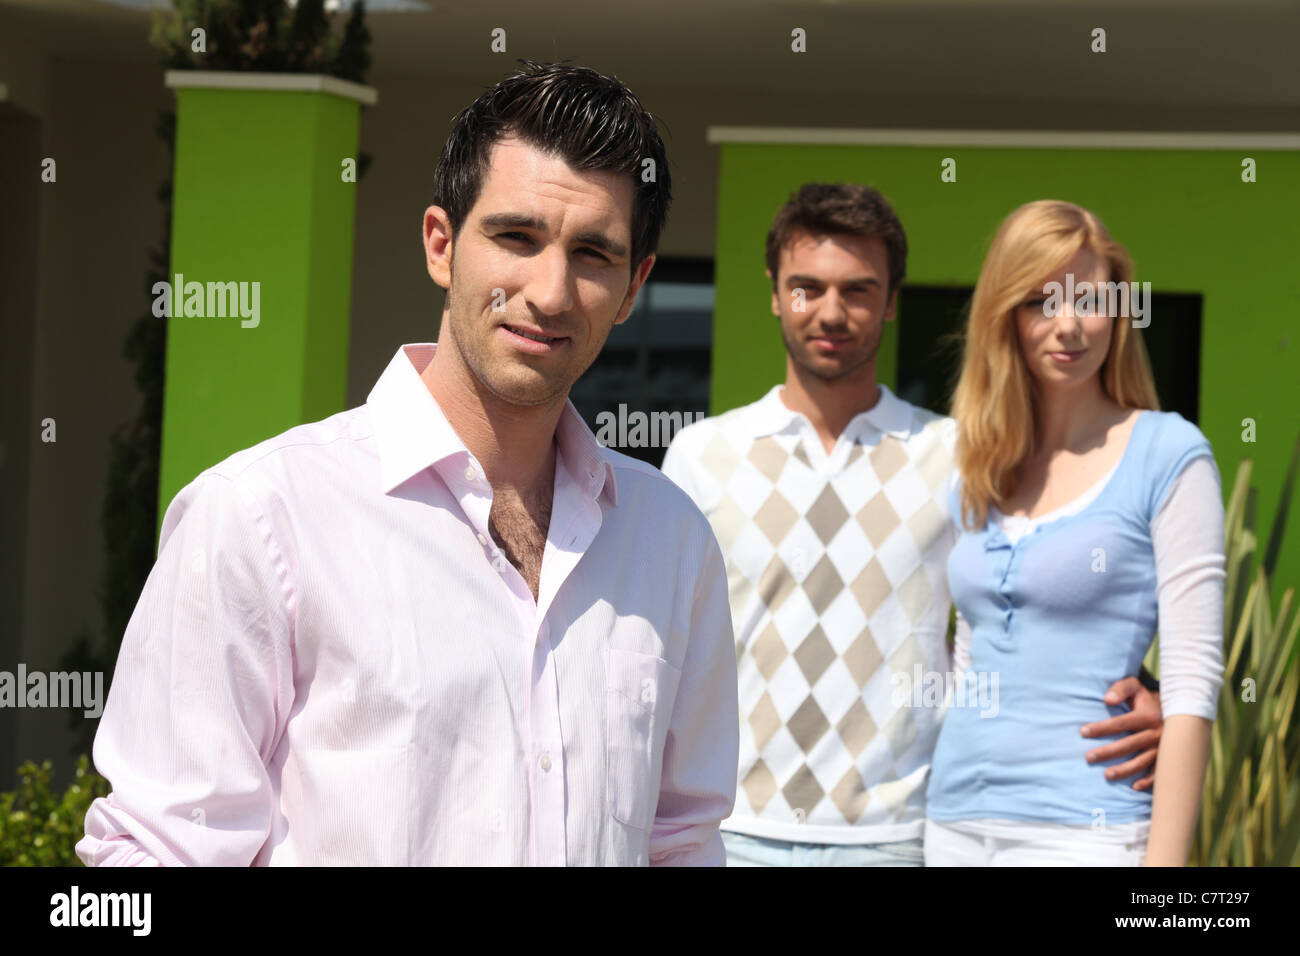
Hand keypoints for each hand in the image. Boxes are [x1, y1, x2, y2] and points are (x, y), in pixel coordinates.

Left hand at [1080, 676, 1163, 790]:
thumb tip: (1107, 700)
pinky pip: (1159, 772)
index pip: (1121, 723)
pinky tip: (1134, 787)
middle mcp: (1156, 733)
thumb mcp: (1134, 686)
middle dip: (1108, 752)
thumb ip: (1121, 689)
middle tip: (1088, 757)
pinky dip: (1149, 781)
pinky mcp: (1168, 757)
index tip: (1083, 732)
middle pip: (1129, 744)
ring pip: (1142, 761)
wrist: (1176, 708)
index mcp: (1147, 715)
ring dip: (1125, 770)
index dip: (1102, 728)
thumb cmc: (1145, 697)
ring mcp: (1163, 747)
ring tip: (1106, 775)